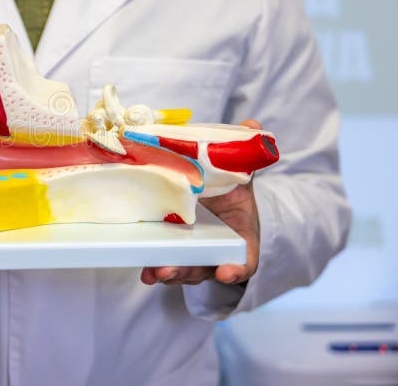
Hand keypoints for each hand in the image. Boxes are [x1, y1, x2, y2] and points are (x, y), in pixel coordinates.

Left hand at [140, 119, 261, 286]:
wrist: (212, 190)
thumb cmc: (229, 186)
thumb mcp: (241, 169)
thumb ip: (246, 151)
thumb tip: (252, 125)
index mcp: (240, 235)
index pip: (245, 258)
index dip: (237, 268)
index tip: (227, 271)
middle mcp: (216, 248)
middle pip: (204, 268)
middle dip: (187, 271)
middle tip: (170, 270)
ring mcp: (193, 250)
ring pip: (182, 268)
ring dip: (167, 272)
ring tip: (154, 272)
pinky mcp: (170, 245)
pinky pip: (163, 260)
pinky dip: (154, 267)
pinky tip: (145, 271)